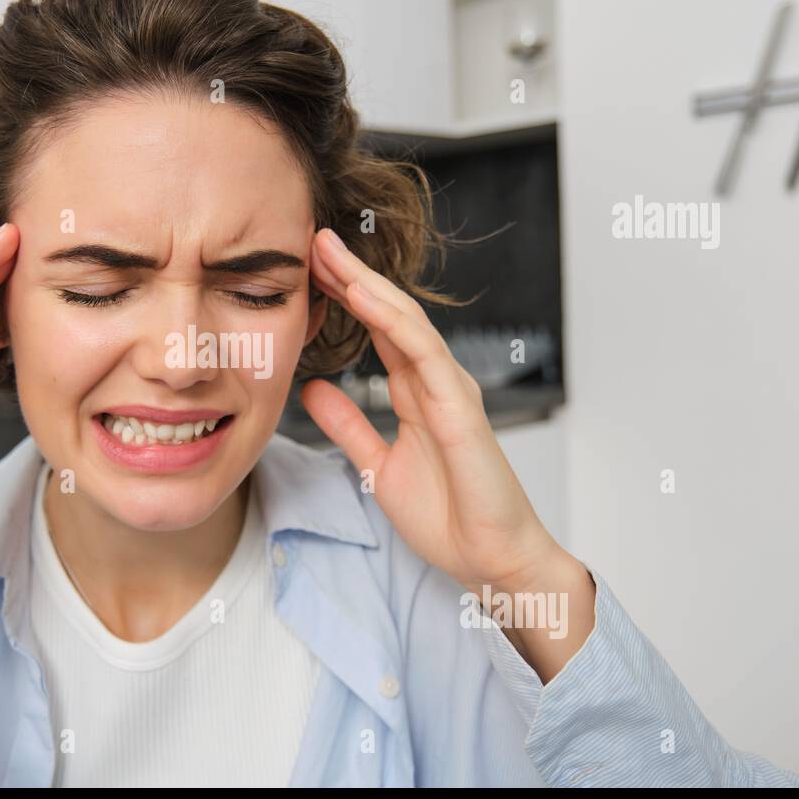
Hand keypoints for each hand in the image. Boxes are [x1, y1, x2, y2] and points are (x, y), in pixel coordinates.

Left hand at [301, 227, 565, 596]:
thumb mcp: (377, 466)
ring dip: (366, 283)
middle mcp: (436, 382)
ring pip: (405, 321)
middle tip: (312, 239)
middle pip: (388, 314)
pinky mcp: (460, 407)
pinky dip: (391, 319)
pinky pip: (423, 352)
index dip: (344, 298)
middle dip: (351, 275)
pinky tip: (362, 295)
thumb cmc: (449, 517)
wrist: (490, 559)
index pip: (376, 331)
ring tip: (329, 252)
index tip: (307, 269)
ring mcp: (451, 390)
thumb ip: (349, 426)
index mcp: (418, 393)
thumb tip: (313, 391)